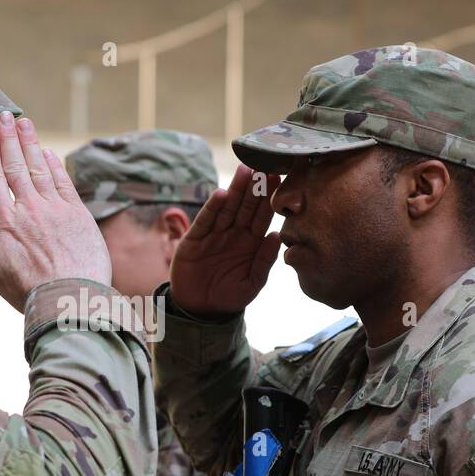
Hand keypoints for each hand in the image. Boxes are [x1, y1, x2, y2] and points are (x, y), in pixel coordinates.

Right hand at [0, 112, 111, 311]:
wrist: (69, 299)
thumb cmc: (27, 290)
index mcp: (4, 221)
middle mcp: (28, 207)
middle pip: (15, 165)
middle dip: (9, 138)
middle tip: (4, 116)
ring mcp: (55, 208)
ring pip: (39, 167)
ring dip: (31, 142)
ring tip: (24, 123)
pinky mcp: (77, 213)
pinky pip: (63, 181)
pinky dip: (54, 164)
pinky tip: (47, 152)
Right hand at [169, 165, 281, 318]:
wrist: (201, 311)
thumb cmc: (230, 297)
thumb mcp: (252, 283)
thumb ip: (264, 261)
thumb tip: (276, 235)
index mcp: (251, 242)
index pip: (262, 215)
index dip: (270, 198)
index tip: (280, 178)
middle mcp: (234, 234)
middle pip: (245, 206)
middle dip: (254, 187)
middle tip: (263, 165)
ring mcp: (214, 235)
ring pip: (227, 208)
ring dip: (235, 190)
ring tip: (244, 171)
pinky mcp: (194, 239)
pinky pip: (205, 221)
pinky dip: (212, 208)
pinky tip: (221, 194)